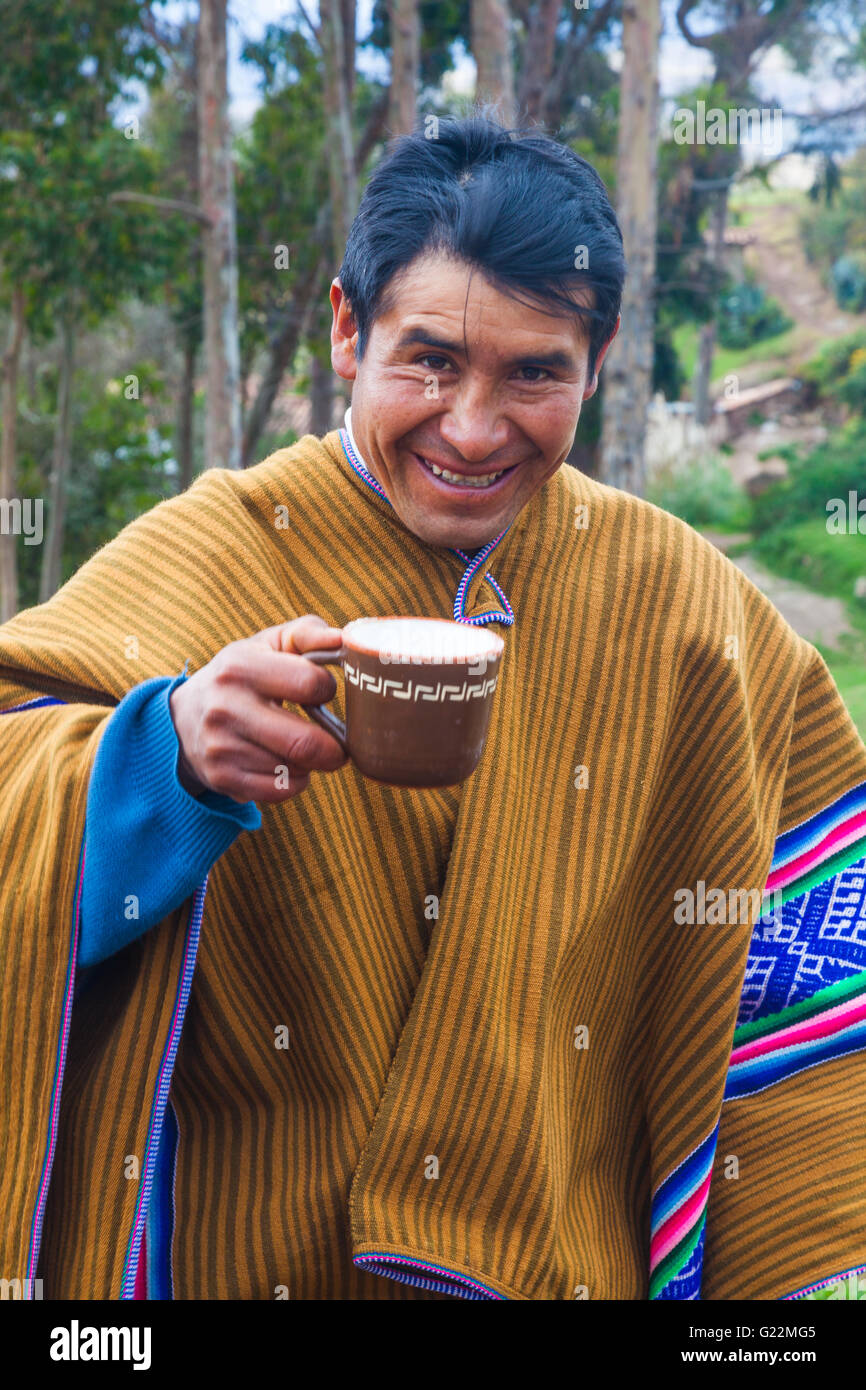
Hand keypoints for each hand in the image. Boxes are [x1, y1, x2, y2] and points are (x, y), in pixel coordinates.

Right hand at [169, 615, 347, 803]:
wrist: (184, 715)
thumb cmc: (242, 674)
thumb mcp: (269, 644)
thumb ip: (308, 634)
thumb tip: (344, 640)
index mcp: (239, 667)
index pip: (310, 684)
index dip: (327, 690)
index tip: (321, 693)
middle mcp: (225, 708)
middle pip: (305, 743)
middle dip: (334, 748)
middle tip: (338, 744)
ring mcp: (221, 747)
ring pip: (295, 769)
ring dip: (310, 764)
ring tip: (300, 748)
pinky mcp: (221, 778)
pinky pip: (280, 791)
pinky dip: (294, 783)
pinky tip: (286, 765)